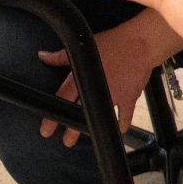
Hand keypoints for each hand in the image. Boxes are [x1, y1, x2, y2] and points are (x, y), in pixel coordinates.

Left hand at [35, 12, 163, 146]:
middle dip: (72, 130)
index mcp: (81, 78)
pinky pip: (125, 115)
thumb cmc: (112, 42)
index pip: (62, 100)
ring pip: (100, 118)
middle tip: (67, 141)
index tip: (46, 131)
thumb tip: (43, 56)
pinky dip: (122, 123)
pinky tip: (119, 130)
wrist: (139, 44)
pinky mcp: (128, 98)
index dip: (52, 117)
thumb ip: (61, 56)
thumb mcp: (83, 48)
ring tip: (91, 137)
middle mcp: (95, 90)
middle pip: (80, 115)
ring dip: (94, 129)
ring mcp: (113, 96)